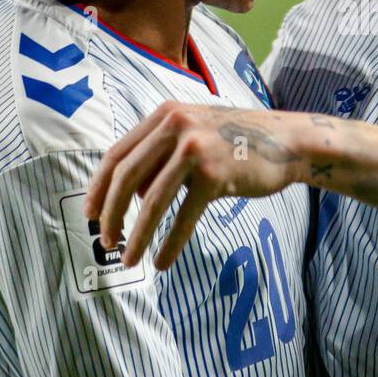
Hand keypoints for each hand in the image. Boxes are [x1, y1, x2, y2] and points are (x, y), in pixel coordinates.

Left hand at [85, 102, 309, 269]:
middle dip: (110, 215)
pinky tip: (162, 262)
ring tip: (128, 259)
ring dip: (137, 236)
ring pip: (152, 202)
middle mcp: (176, 126)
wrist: (288, 141)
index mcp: (165, 114)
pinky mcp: (216, 175)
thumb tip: (129, 193)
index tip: (89, 215)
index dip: (98, 188)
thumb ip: (162, 152)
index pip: (117, 154)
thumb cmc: (239, 141)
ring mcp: (196, 149)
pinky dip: (169, 244)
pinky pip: (183, 217)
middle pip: (126, 177)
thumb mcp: (195, 132)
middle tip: (106, 242)